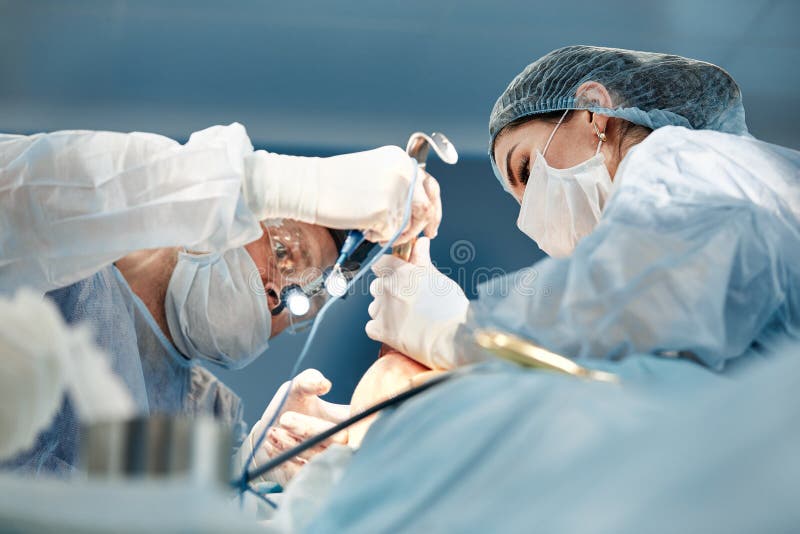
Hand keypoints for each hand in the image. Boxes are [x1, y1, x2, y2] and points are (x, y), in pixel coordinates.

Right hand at [243, 146, 441, 244]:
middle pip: (426, 207)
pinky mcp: (384, 211)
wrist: (306, 185)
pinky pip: (390, 234)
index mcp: (400, 160)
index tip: (431, 224)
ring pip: (409, 225)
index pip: (429, 186)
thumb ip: (395, 185)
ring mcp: (395, 192)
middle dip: (421, 227)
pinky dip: (379, 237)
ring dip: (396, 235)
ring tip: (375, 231)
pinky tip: (363, 230)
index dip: (433, 208)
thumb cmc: (331, 182)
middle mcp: (403, 173)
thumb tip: (414, 210)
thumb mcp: (372, 172)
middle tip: (415, 240)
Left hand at [244, 369, 348, 485]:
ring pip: (320, 458)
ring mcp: (332, 461)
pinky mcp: (316, 476)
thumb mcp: (298, 387)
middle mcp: (345, 443)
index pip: (354, 421)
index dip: (330, 423)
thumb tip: (324, 384)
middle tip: (284, 418)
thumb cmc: (291, 404)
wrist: (271, 430)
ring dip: (292, 445)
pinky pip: (306, 474)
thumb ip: (309, 380)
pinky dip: (287, 461)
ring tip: (273, 431)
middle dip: (308, 430)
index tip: (296, 414)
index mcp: (348, 418)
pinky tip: (272, 446)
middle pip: (337, 441)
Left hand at [365, 237, 468, 368]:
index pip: (381, 263)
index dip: (388, 270)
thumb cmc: (450, 308)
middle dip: (388, 292)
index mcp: (401, 272)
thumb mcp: (437, 278)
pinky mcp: (380, 330)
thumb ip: (422, 260)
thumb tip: (420, 243)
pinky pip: (371, 327)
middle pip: (377, 286)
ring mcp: (382, 310)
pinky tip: (397, 330)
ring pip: (374, 307)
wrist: (452, 336)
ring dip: (384, 311)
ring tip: (405, 318)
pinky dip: (381, 329)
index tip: (396, 276)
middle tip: (407, 302)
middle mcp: (387, 288)